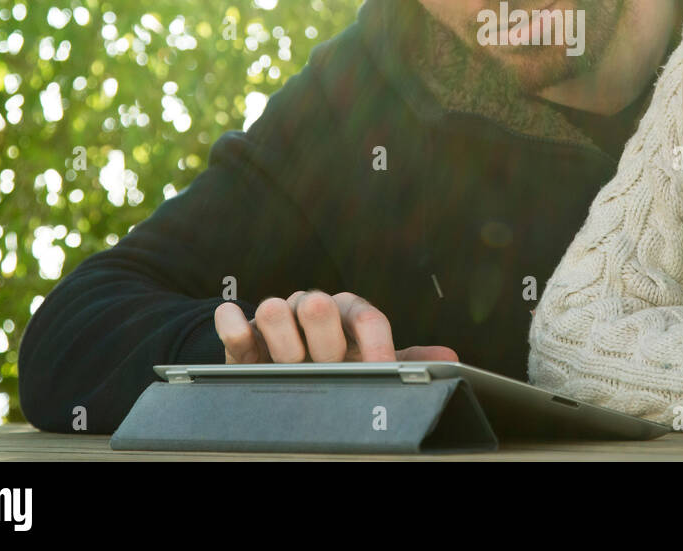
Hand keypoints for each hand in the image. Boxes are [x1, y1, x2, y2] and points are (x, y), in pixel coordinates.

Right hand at [214, 290, 458, 363]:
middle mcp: (314, 310)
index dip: (376, 346)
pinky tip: (236, 325)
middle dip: (324, 335)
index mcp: (351, 314)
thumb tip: (449, 360)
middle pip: (320, 307)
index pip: (368, 319)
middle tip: (327, 363)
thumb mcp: (370, 362)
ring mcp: (277, 321)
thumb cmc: (338, 363)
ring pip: (276, 310)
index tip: (380, 373)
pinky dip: (233, 325)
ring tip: (288, 362)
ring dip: (281, 335)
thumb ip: (407, 360)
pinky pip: (234, 323)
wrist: (289, 367)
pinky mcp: (243, 339)